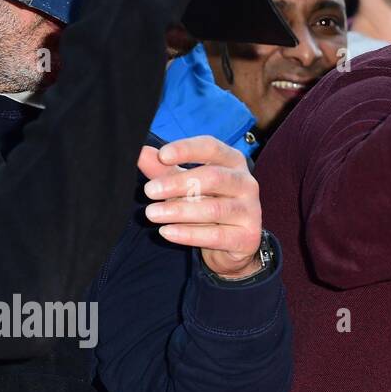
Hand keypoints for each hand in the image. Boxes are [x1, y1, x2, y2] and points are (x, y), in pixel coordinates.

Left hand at [137, 136, 263, 279]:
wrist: (234, 243)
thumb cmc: (208, 203)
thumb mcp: (186, 184)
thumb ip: (164, 170)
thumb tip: (140, 152)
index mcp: (233, 163)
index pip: (212, 148)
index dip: (187, 149)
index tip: (162, 156)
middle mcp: (246, 183)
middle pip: (214, 177)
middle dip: (179, 183)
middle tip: (149, 191)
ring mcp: (250, 211)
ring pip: (214, 208)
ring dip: (179, 211)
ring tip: (151, 214)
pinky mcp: (247, 237)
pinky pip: (216, 235)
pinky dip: (188, 234)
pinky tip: (167, 232)